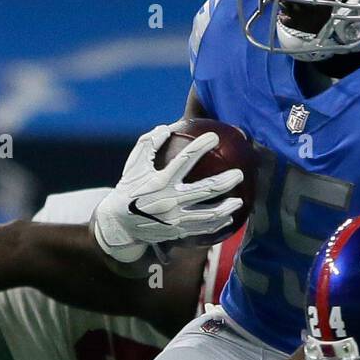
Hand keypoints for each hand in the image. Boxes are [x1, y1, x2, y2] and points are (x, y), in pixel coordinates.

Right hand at [93, 124, 243, 260]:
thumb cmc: (129, 188)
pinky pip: (202, 230)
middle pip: (205, 190)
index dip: (201, 147)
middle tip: (239, 174)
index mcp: (159, 181)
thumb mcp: (134, 164)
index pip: (185, 160)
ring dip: (227, 208)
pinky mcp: (177, 232)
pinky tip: (229, 218)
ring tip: (239, 201)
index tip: (214, 137)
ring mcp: (175, 219)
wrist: (120, 224)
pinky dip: (218, 224)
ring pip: (208, 215)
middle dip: (226, 181)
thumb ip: (149, 144)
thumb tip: (167, 127)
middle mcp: (169, 201)